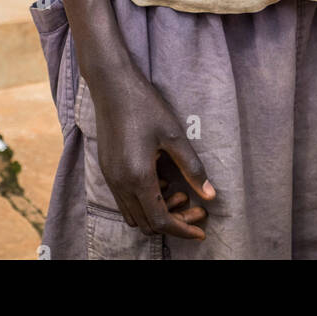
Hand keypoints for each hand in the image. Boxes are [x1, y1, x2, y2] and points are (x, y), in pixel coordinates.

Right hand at [89, 62, 215, 239]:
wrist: (112, 85)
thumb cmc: (145, 106)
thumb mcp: (174, 135)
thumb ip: (192, 167)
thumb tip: (210, 195)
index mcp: (138, 177)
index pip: (161, 221)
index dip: (183, 230)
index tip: (202, 231)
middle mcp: (120, 184)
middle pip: (147, 224)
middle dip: (174, 223)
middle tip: (196, 209)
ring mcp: (111, 178)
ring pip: (134, 215)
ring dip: (157, 214)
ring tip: (179, 193)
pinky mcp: (107, 170)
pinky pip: (125, 201)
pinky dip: (145, 202)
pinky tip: (160, 181)